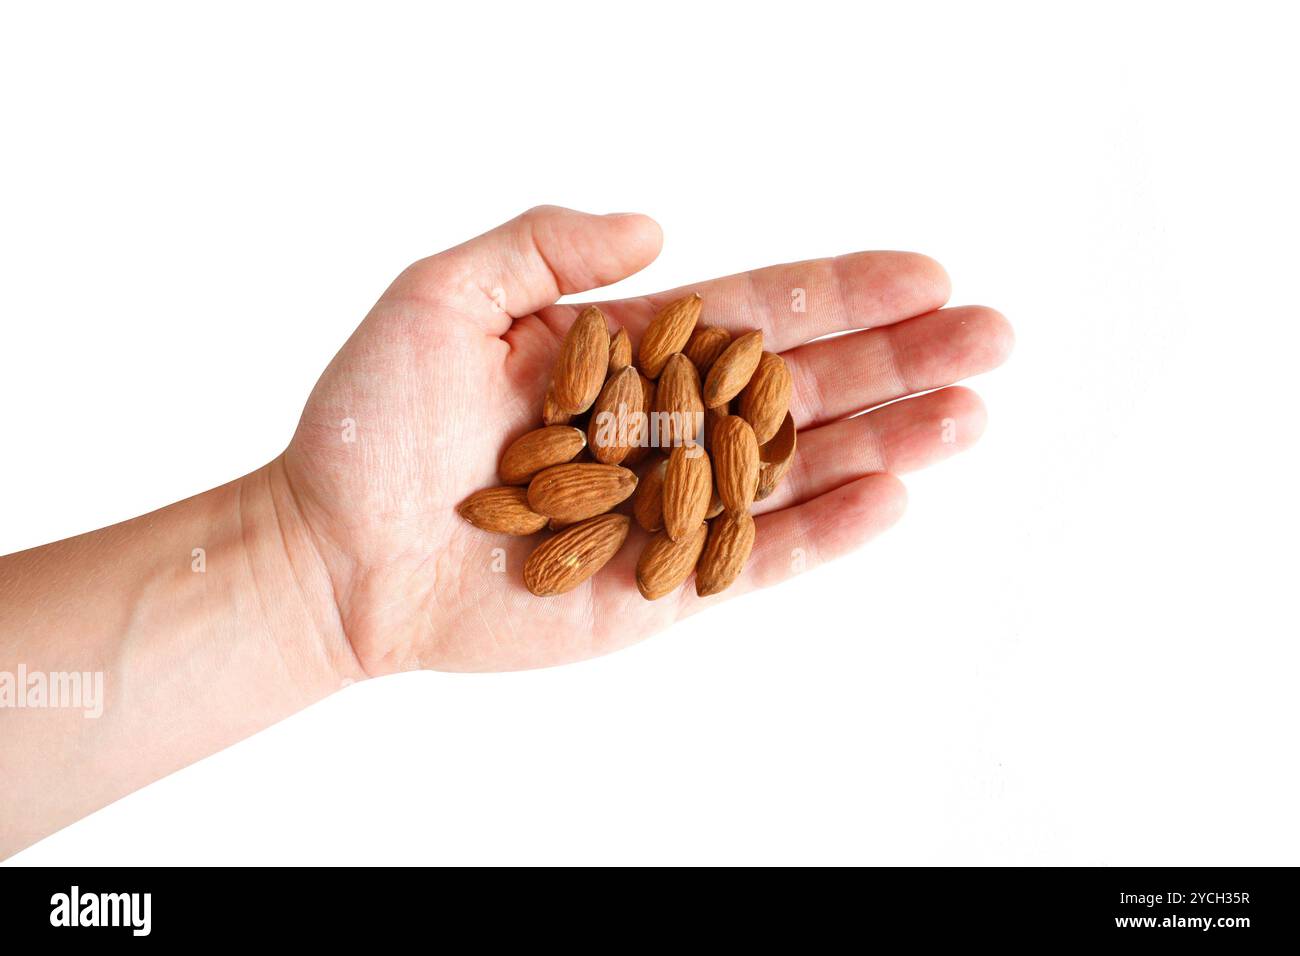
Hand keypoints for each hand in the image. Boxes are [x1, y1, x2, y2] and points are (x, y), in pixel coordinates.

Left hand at [279, 206, 1013, 673]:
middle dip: (901, 359)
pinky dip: (827, 531)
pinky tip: (894, 497)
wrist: (336, 554)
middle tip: (991, 335)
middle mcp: (667, 424)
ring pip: (801, 468)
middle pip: (806, 386)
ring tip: (969, 414)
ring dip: (889, 441)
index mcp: (630, 351)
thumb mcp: (443, 296)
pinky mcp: (663, 583)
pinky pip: (759, 556)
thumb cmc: (372, 423)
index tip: (925, 272)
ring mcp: (673, 504)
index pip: (759, 313)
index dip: (843, 293)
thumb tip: (657, 230)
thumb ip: (545, 248)